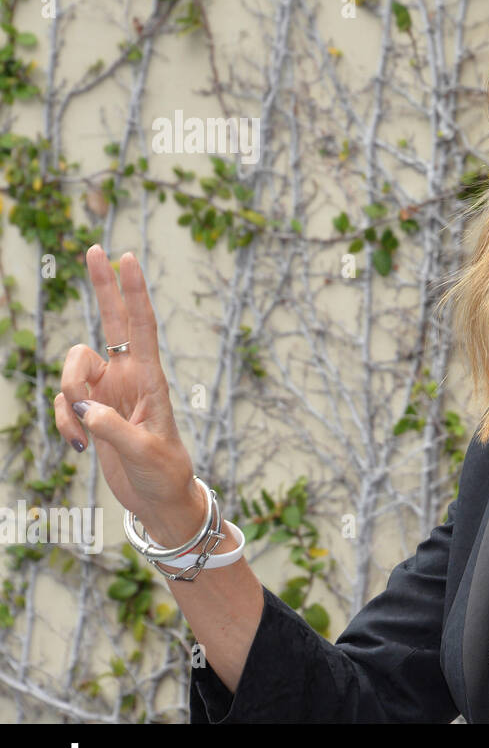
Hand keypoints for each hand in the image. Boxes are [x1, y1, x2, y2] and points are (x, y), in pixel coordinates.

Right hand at [54, 245, 195, 522]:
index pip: (142, 326)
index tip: (128, 257)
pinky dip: (64, 422)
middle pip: (112, 321)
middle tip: (95, 248)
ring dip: (67, 399)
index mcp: (151, 379)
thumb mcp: (145, 453)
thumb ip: (115, 430)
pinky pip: (64, 403)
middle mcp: (129, 376)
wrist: (159, 498)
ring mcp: (108, 391)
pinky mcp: (91, 410)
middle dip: (103, 286)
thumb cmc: (165, 474)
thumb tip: (84, 410)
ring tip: (85, 435)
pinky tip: (80, 446)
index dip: (133, 292)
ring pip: (71, 370)